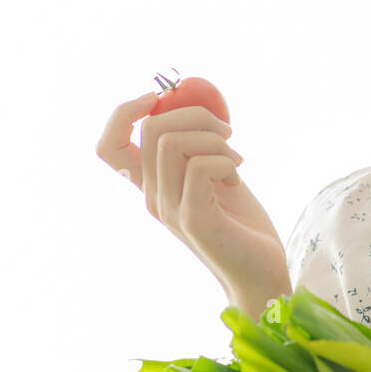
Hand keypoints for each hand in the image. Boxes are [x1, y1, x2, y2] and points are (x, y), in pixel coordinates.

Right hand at [95, 92, 289, 298]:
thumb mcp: (217, 175)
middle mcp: (152, 198)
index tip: (159, 99)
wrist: (261, 272)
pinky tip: (237, 179)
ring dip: (215, 139)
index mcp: (152, 187)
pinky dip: (225, 161)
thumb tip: (193, 100)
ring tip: (237, 161)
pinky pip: (200, 166)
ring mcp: (169, 210)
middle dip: (195, 114)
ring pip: (174, 142)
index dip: (124, 113)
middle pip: (151, 129)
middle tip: (227, 133)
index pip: (108, 146)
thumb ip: (200, 146)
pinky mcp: (192, 219)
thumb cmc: (243, 224)